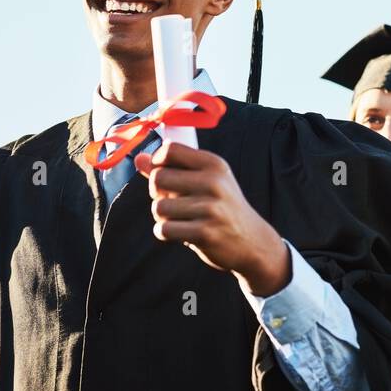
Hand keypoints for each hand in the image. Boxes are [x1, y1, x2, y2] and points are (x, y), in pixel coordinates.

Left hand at [134, 142, 288, 295]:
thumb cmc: (223, 208)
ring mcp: (210, 208)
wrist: (252, 241)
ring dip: (162, 216)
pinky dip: (166, 232)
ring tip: (179, 219)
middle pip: (158, 177)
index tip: (162, 172)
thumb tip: (138, 158)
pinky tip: (181, 232)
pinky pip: (165, 229)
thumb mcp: (206, 181)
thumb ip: (172, 169)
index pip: (170, 149)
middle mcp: (214, 182)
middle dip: (157, 192)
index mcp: (214, 164)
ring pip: (159, 206)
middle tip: (172, 200)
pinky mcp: (204, 232)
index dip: (157, 161)